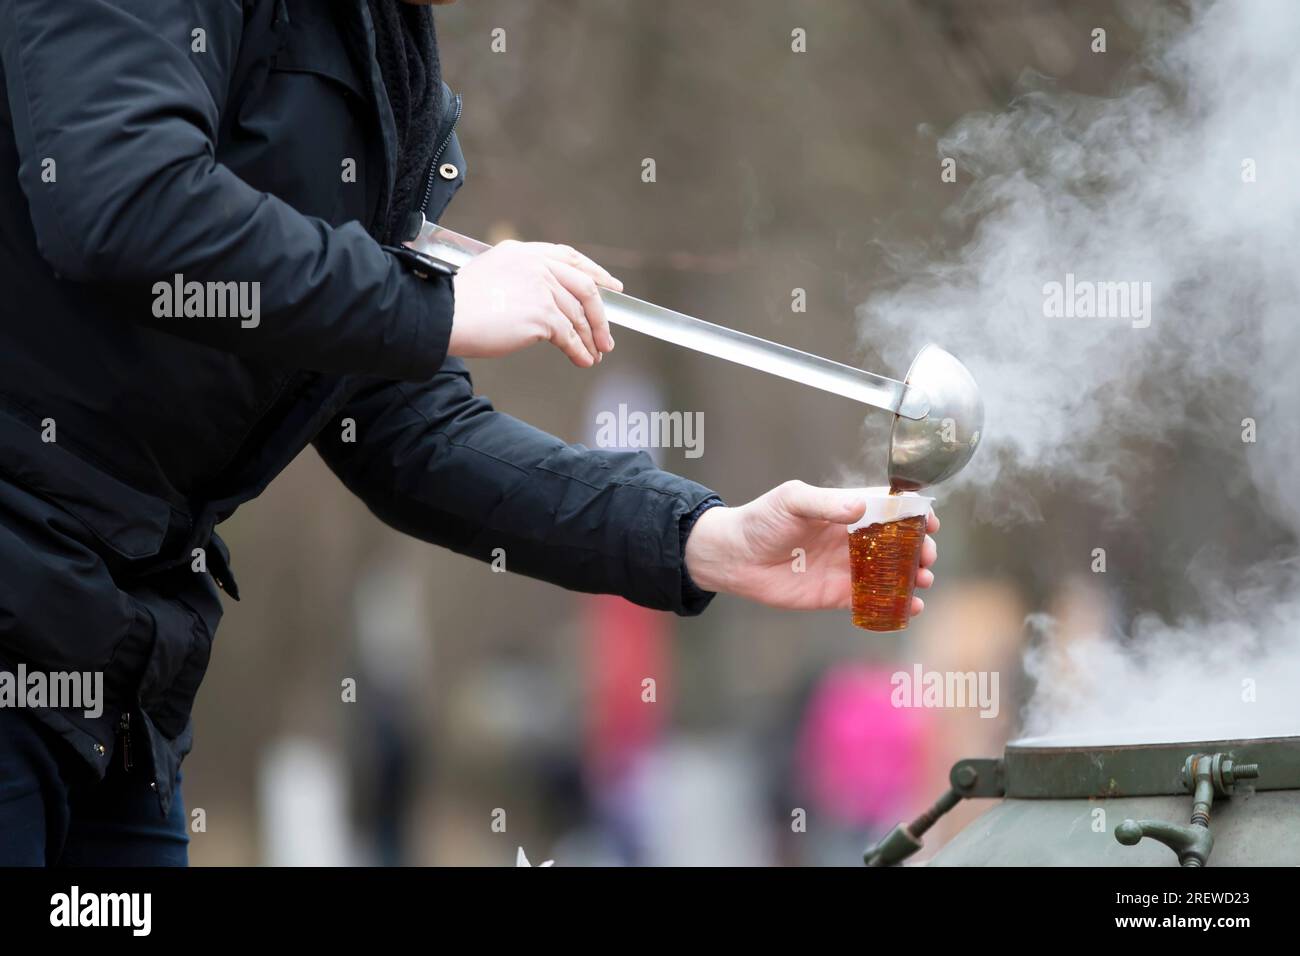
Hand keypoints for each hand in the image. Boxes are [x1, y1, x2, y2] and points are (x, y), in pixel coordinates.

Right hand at [447, 240, 621, 367]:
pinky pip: (569, 336)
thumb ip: (519, 281)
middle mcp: (535, 265)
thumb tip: (546, 305)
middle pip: (583, 288)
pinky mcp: (541, 314)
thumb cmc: (456, 304)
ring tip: (595, 354)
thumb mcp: (490, 276)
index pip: (569, 257)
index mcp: (522, 252)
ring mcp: (540, 288)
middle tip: (607, 335)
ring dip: (590, 338)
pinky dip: (580, 350)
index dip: (595, 273)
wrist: (441, 316)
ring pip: (577, 316)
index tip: (610, 286)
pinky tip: (583, 360)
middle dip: (600, 314)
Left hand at [683, 480, 938, 612]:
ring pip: (890, 573)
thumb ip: (826, 504)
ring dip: (912, 577)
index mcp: (845, 510)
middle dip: (919, 549)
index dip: (914, 515)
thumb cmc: (761, 520)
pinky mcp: (836, 594)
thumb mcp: (792, 500)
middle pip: (898, 544)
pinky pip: (871, 600)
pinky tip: (910, 608)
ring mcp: (846, 567)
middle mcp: (851, 538)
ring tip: (923, 580)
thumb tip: (860, 507)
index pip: (889, 509)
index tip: (930, 523)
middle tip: (927, 557)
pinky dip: (893, 605)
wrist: (734, 558)